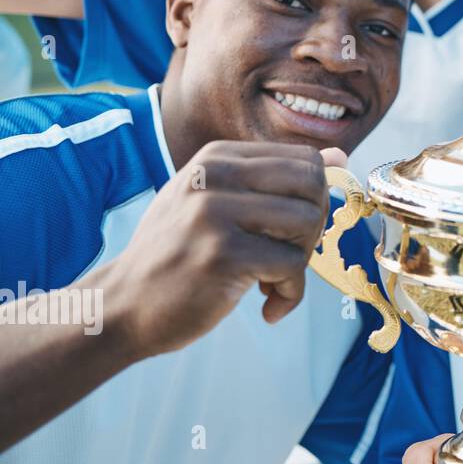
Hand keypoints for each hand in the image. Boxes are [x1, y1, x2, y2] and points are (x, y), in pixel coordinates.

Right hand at [103, 141, 346, 358]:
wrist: (121, 306)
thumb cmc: (177, 255)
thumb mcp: (219, 203)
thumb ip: (276, 180)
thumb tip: (341, 159)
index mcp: (218, 157)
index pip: (305, 160)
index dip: (312, 200)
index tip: (287, 231)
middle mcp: (215, 175)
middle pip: (313, 185)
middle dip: (314, 226)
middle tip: (287, 255)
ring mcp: (214, 213)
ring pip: (307, 222)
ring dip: (301, 260)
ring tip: (271, 278)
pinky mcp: (221, 254)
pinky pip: (292, 266)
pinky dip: (289, 293)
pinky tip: (266, 306)